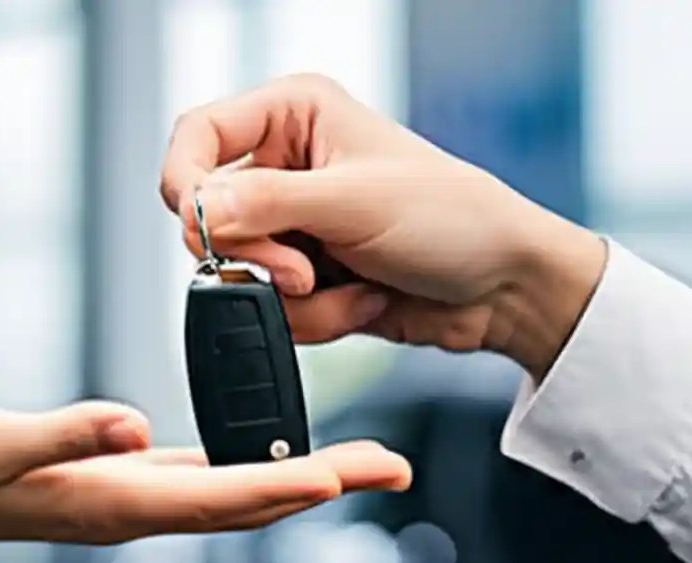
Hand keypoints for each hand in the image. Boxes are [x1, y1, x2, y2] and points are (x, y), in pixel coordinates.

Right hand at [0, 394, 410, 562]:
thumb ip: (60, 435)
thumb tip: (130, 425)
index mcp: (110, 499)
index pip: (220, 496)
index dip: (287, 484)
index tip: (350, 472)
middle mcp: (129, 505)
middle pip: (247, 500)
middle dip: (321, 485)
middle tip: (391, 468)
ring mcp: (121, 496)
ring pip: (229, 490)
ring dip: (294, 476)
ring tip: (352, 462)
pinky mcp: (107, 477)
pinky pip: (195, 474)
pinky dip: (243, 463)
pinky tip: (259, 446)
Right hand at [160, 73, 607, 378]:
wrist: (504, 289)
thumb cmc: (454, 219)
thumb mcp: (354, 202)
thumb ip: (267, 204)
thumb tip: (199, 210)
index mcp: (293, 114)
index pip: (197, 137)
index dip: (187, 186)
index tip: (208, 232)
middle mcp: (285, 165)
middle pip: (208, 218)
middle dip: (260, 258)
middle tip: (305, 270)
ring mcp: (293, 225)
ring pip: (238, 275)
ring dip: (297, 298)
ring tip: (351, 282)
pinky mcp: (305, 276)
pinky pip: (271, 310)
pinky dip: (316, 319)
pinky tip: (362, 298)